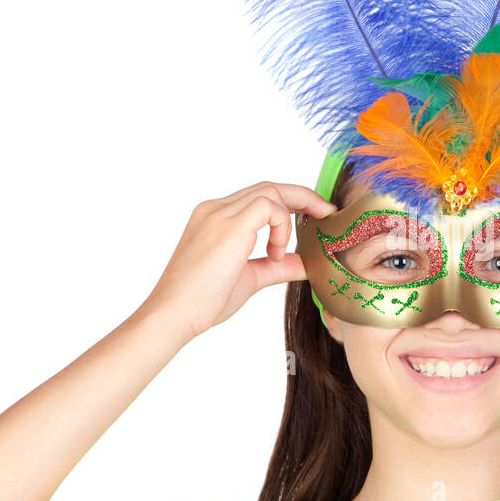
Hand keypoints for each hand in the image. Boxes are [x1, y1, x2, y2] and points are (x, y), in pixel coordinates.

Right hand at [138, 181, 336, 341]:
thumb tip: (305, 264)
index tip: (313, 217)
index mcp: (215, 217)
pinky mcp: (230, 225)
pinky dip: (282, 227)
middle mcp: (216, 208)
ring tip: (286, 250)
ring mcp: (221, 213)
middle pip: (269, 186)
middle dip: (303, 197)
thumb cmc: (202, 301)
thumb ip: (277, 266)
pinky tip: (276, 253)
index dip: (290, 202)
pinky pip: (270, 206)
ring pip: (271, 191)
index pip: (259, 195)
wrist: (173, 314)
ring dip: (293, 214)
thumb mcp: (250, 278)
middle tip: (326, 214)